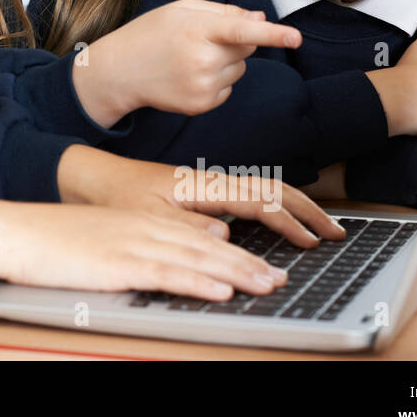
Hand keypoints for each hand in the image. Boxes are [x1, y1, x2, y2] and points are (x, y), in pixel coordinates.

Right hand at [0, 199, 289, 298]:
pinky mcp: (118, 262)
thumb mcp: (103, 238)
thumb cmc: (53, 241)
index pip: (198, 236)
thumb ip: (140, 244)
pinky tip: (220, 289)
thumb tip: (172, 254)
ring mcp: (132, 243)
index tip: (262, 265)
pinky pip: (166, 272)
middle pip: (207, 245)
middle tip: (279, 279)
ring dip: (236, 272)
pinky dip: (198, 280)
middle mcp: (143, 227)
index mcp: (141, 222)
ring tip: (267, 284)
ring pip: (196, 256)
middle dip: (247, 263)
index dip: (235, 251)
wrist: (16, 231)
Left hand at [56, 145, 345, 247]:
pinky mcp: (197, 194)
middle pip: (270, 191)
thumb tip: (227, 239)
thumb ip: (186, 228)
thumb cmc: (111, 195)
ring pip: (261, 192)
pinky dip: (272, 208)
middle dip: (306, 210)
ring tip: (319, 227)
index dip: (290, 221)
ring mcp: (205, 186)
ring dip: (293, 208)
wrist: (82, 175)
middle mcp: (208, 182)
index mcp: (200, 184)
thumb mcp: (145, 217)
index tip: (314, 242)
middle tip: (335, 232)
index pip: (259, 200)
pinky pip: (246, 199)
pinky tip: (279, 222)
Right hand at [71, 0, 301, 126]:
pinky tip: (189, 75)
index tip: (296, 37)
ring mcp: (203, 86)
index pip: (241, 31)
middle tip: (201, 39)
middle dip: (235, 41)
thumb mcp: (181, 10)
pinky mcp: (202, 105)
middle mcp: (202, 61)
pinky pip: (228, 89)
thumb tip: (260, 19)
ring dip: (225, 62)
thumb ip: (223, 11)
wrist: (119, 72)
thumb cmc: (150, 33)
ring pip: (240, 69)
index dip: (272, 34)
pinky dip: (217, 81)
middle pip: (247, 48)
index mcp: (196, 31)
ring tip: (190, 59)